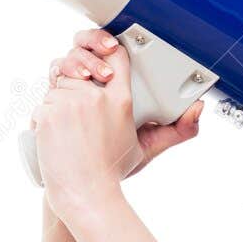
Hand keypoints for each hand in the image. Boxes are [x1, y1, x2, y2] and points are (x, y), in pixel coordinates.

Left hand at [30, 28, 202, 218]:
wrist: (83, 193)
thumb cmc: (113, 171)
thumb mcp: (148, 149)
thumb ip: (178, 130)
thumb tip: (198, 108)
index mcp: (120, 101)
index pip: (116, 55)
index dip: (106, 47)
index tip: (104, 51)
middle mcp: (95, 97)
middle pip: (81, 65)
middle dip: (78, 75)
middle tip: (80, 89)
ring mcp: (69, 103)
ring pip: (60, 81)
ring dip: (61, 95)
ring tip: (70, 120)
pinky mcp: (48, 113)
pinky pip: (44, 100)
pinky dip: (47, 112)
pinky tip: (57, 129)